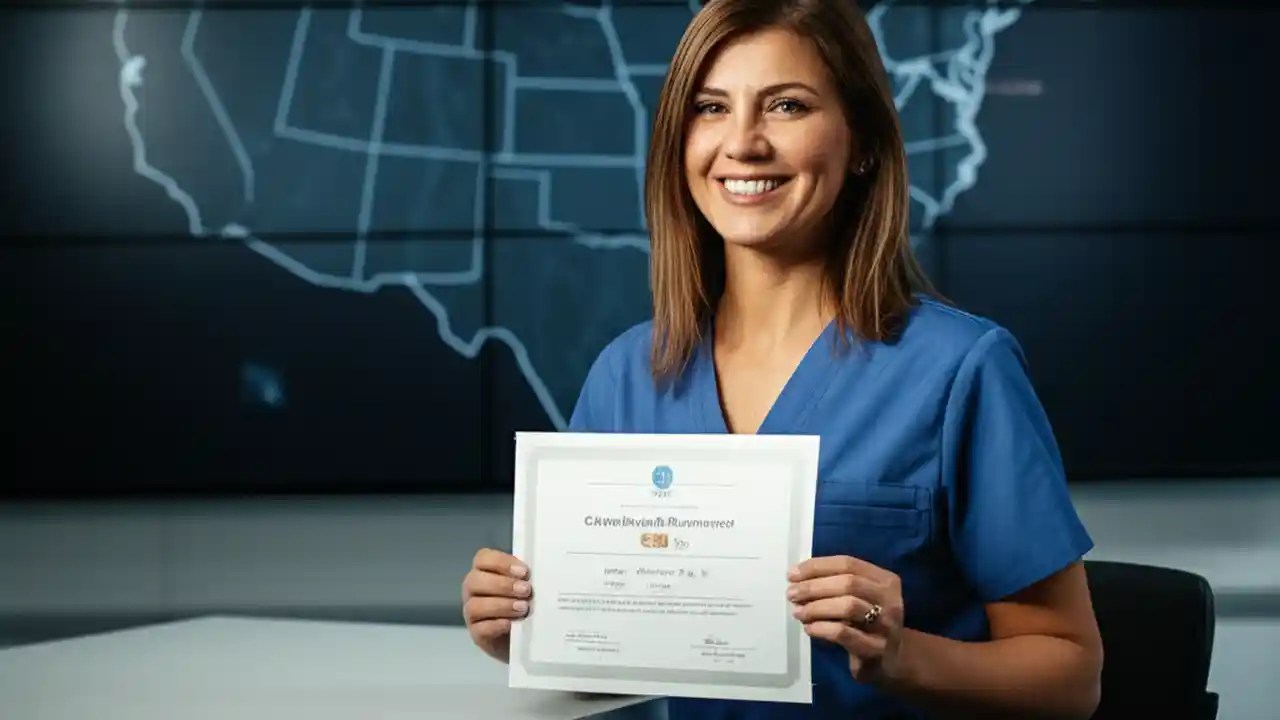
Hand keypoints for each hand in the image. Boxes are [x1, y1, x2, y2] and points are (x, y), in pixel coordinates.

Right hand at [461, 548, 531, 662]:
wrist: (522, 636)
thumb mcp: (525, 586)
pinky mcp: (476, 633)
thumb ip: (526, 577)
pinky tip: (510, 624)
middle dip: (503, 585)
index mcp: (484, 571)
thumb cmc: (522, 602)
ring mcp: (471, 612)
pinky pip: (480, 628)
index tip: (524, 572)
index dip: (501, 563)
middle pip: (475, 580)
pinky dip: (495, 625)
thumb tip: (540, 572)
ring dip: (501, 605)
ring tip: (523, 608)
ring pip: (476, 605)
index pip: (482, 558)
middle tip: (526, 591)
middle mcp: (473, 589)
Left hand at [788, 555, 905, 684]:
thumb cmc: (868, 623)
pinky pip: (844, 633)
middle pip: (848, 583)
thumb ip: (836, 585)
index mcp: (885, 580)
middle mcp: (890, 599)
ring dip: (816, 607)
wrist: (892, 660)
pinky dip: (822, 628)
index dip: (817, 566)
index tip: (792, 574)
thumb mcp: (860, 598)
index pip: (848, 564)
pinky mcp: (876, 649)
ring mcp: (886, 625)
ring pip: (848, 606)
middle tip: (791, 594)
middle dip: (814, 587)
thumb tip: (798, 578)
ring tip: (798, 612)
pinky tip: (809, 629)